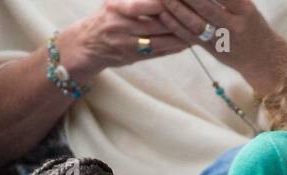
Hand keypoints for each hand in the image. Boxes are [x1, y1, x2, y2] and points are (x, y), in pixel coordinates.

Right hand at [61, 0, 190, 83]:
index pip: (145, 4)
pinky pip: (157, 52)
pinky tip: (187, 41)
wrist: (86, 45)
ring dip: (181, 35)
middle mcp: (120, 26)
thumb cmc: (106, 16)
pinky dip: (173, 47)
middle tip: (200, 13)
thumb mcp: (115, 0)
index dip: (166, 2)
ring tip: (199, 28)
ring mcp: (125, 44)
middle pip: (156, 23)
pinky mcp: (131, 57)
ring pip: (159, 40)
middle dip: (179, 18)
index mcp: (117, 7)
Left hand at [156, 0, 286, 95]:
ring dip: (177, 9)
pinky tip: (164, 14)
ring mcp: (220, 39)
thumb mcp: (247, 7)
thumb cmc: (252, 25)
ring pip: (195, 23)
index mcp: (245, 9)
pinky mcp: (209, 49)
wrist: (260, 56)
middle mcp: (233, 24)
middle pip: (206, 7)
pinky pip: (189, 37)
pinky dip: (175, 25)